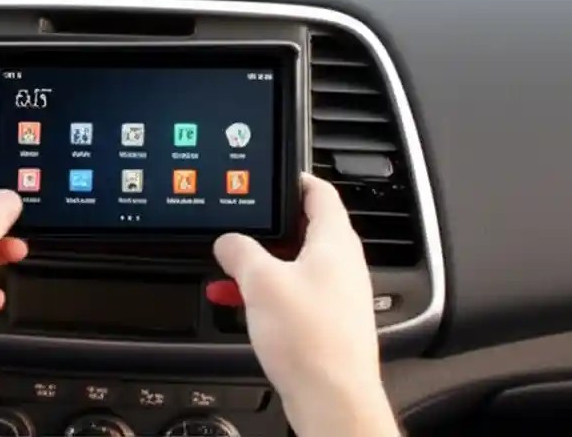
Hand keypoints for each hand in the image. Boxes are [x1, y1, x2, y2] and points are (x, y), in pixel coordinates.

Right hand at [213, 174, 398, 436]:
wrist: (333, 398)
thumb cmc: (312, 340)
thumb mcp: (261, 282)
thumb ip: (240, 252)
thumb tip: (228, 240)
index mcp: (335, 242)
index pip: (320, 192)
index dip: (294, 178)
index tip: (272, 174)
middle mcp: (342, 265)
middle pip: (304, 229)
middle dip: (267, 229)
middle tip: (240, 224)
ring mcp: (338, 294)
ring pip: (295, 265)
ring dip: (262, 264)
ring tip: (231, 268)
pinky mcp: (328, 322)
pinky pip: (294, 294)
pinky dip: (267, 292)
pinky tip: (242, 302)